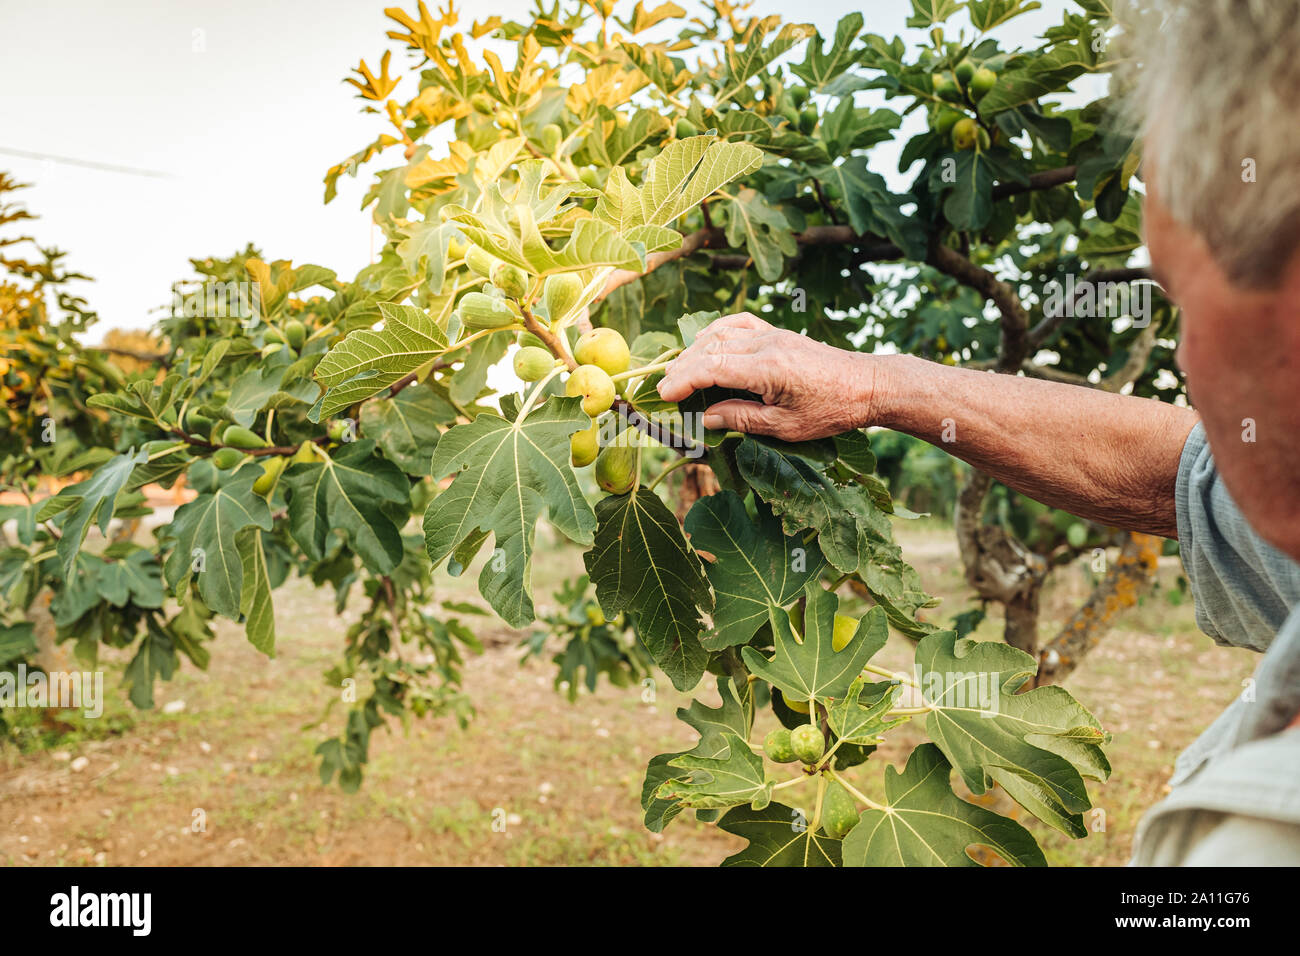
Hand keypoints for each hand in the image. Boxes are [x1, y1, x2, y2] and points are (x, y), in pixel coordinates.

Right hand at [656, 312, 877, 440]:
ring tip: (677, 371)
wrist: (868, 385)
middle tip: (662, 388)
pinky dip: (716, 332)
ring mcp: (772, 334)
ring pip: (720, 334)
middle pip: (710, 348)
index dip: (683, 380)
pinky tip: (704, 343)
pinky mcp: (778, 332)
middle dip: (682, 368)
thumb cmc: (831, 410)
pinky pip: (738, 323)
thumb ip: (742, 419)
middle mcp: (767, 343)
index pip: (711, 367)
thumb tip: (706, 418)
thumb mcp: (786, 427)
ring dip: (694, 351)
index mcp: (768, 367)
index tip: (665, 396)